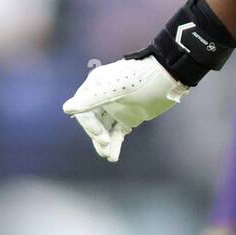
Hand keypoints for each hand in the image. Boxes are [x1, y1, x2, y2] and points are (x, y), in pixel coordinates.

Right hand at [63, 56, 187, 162]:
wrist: (169, 79)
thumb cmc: (141, 79)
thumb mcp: (116, 89)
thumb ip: (91, 99)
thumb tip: (66, 108)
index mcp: (95, 86)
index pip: (84, 110)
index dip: (89, 125)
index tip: (101, 136)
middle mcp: (102, 98)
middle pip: (93, 122)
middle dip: (97, 136)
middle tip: (105, 147)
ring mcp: (115, 109)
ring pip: (104, 130)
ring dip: (105, 143)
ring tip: (108, 156)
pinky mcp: (127, 118)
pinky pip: (116, 133)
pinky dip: (115, 144)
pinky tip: (113, 155)